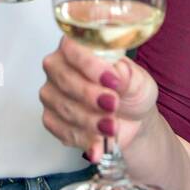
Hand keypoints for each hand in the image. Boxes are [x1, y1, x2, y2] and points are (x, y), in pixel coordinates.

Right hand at [40, 36, 157, 161]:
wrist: (132, 120)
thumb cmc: (131, 90)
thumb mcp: (138, 80)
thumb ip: (126, 75)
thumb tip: (115, 74)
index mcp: (78, 47)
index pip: (72, 48)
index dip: (90, 65)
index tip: (112, 80)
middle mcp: (59, 66)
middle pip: (64, 79)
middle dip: (90, 95)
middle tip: (113, 105)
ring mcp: (52, 93)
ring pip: (64, 107)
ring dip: (90, 120)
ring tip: (112, 127)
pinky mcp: (52, 119)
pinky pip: (61, 129)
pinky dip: (83, 138)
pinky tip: (99, 142)